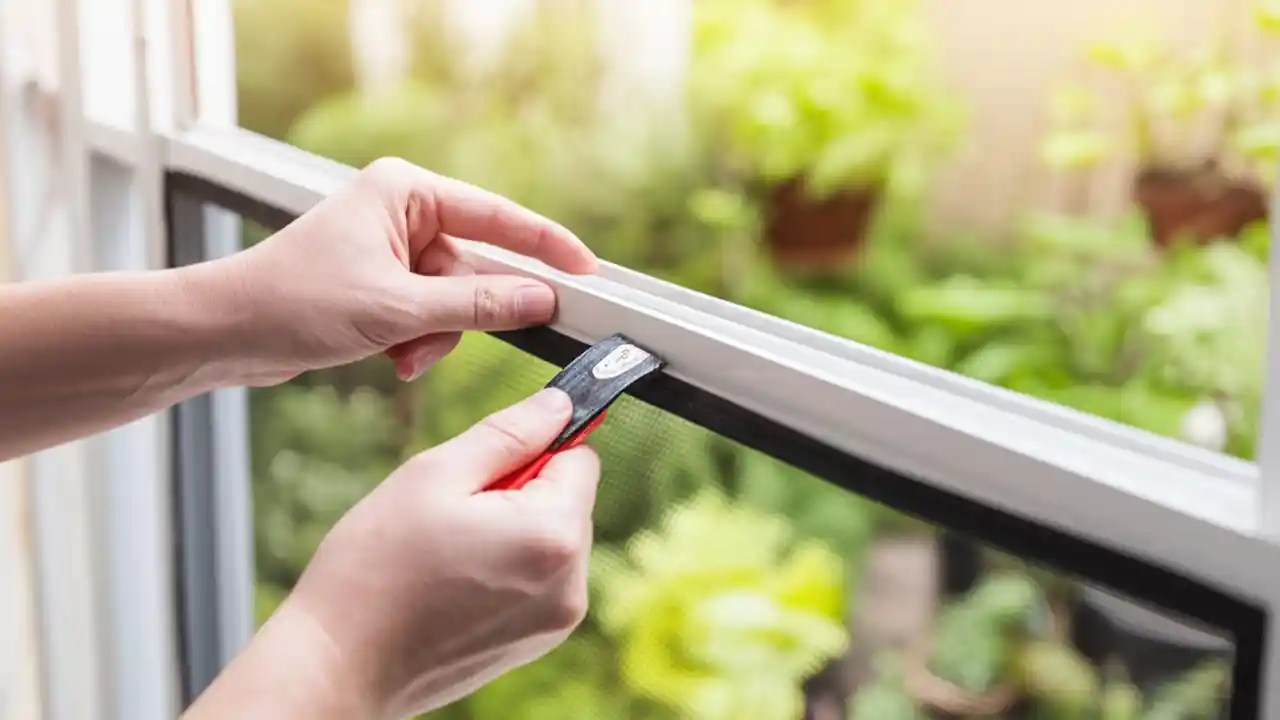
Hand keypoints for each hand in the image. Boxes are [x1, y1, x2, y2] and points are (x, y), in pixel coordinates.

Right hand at [186, 389, 599, 719]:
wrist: (340, 665)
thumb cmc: (375, 567)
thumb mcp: (436, 474)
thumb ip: (508, 433)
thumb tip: (561, 404)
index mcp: (554, 535)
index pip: (580, 457)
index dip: (532, 448)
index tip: (483, 465)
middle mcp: (571, 583)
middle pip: (569, 499)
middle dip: (520, 491)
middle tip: (452, 513)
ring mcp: (557, 620)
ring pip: (552, 538)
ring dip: (512, 529)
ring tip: (447, 551)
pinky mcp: (537, 642)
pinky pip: (538, 577)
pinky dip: (506, 566)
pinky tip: (453, 581)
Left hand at [196, 157, 596, 385]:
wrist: (225, 333)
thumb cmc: (293, 301)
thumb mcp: (396, 308)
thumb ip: (476, 303)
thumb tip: (541, 299)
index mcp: (406, 191)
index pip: (497, 216)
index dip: (546, 245)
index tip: (588, 271)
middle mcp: (404, 212)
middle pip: (477, 268)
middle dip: (462, 315)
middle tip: (442, 338)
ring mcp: (394, 250)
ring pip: (457, 301)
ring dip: (436, 337)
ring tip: (397, 352)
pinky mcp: (385, 285)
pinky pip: (432, 316)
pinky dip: (419, 343)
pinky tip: (388, 356)